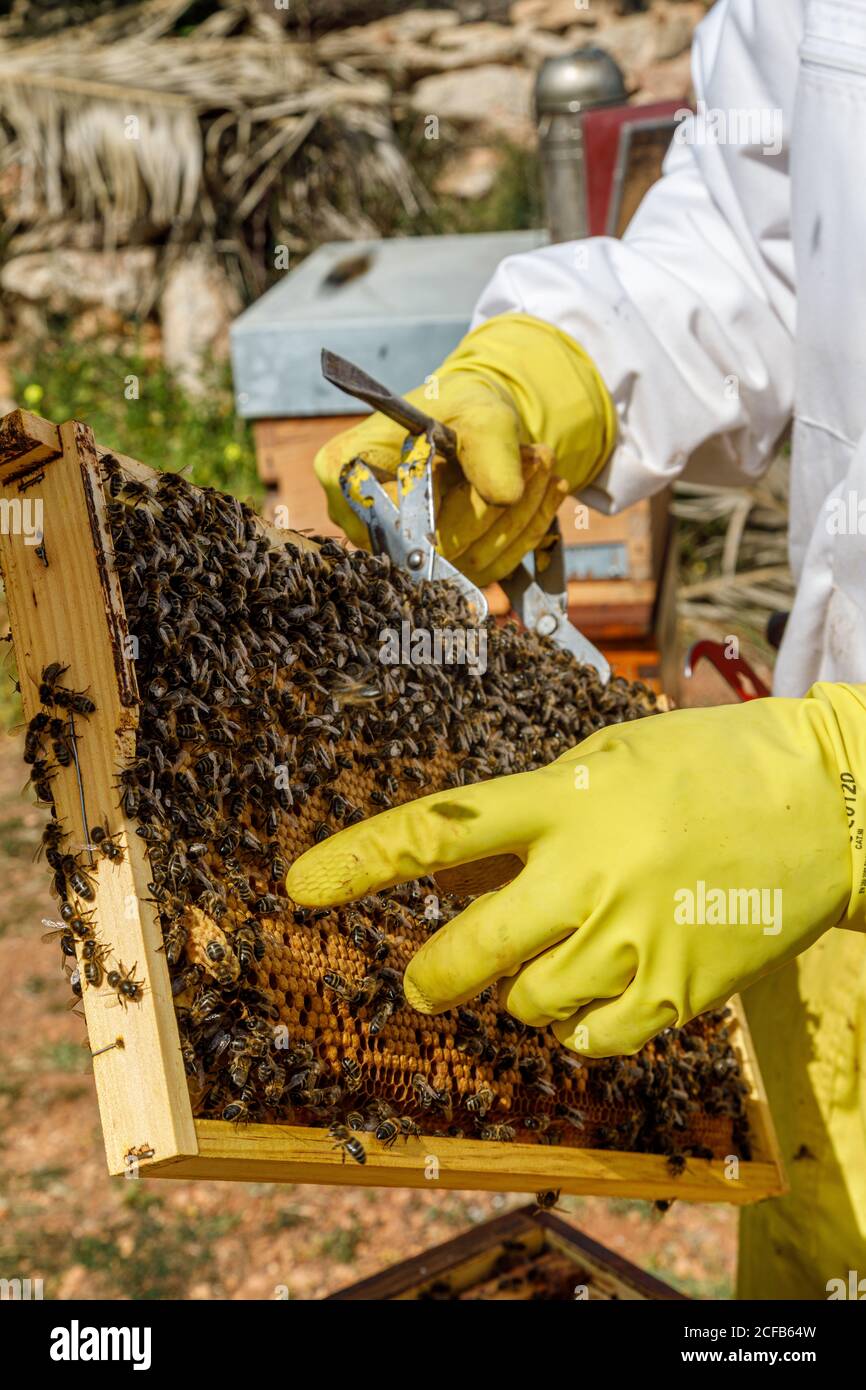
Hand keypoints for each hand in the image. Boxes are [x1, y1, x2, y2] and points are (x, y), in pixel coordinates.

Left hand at [286, 684, 865, 1055]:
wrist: (823, 804)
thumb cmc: (707, 766)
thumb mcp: (607, 757)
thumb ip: (536, 809)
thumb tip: (465, 862)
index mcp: (562, 799)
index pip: (435, 831)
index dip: (357, 861)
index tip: (299, 887)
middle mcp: (585, 872)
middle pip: (466, 949)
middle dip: (430, 977)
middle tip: (421, 982)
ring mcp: (632, 937)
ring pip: (530, 1002)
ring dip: (527, 990)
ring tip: (568, 955)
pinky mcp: (677, 990)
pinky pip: (592, 1039)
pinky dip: (583, 1026)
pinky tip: (604, 990)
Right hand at [313, 312, 615, 586]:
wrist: (467, 426)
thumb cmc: (457, 410)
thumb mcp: (476, 411)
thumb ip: (489, 445)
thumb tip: (506, 495)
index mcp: (345, 473)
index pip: (396, 512)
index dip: (451, 504)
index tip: (498, 478)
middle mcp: (361, 523)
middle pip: (436, 543)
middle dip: (498, 504)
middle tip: (540, 457)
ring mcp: (397, 554)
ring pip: (468, 562)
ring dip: (520, 516)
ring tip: (541, 465)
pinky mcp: (435, 572)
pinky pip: (487, 569)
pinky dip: (523, 531)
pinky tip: (542, 492)